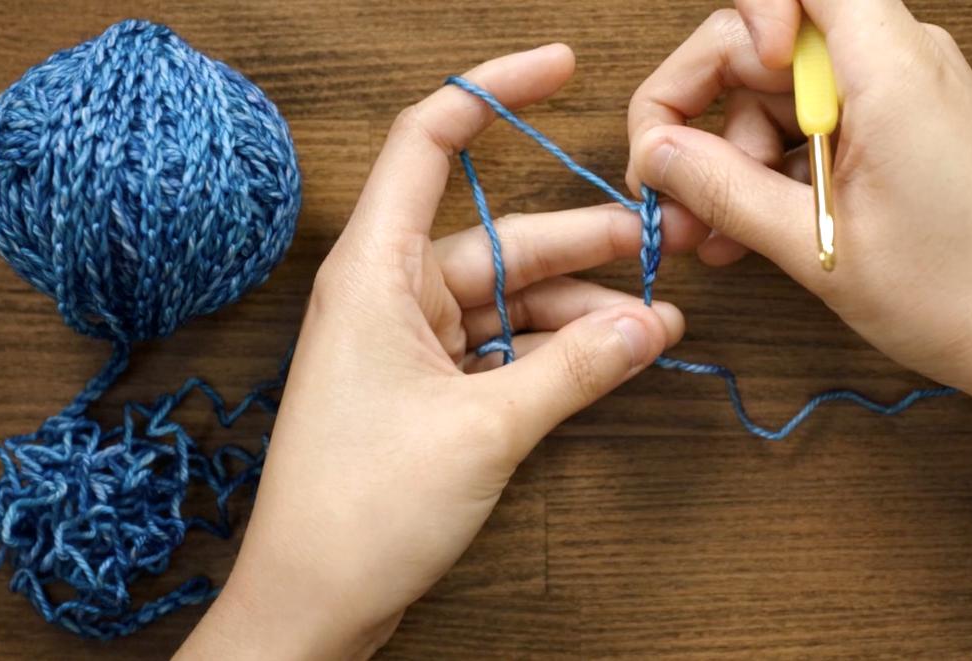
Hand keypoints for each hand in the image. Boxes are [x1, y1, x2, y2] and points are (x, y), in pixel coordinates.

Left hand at [174, 45, 707, 659]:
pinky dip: (553, 353)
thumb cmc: (366, 507)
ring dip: (578, 312)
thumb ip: (574, 370)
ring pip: (508, 300)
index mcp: (376, 272)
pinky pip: (500, 348)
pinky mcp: (424, 390)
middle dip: (580, 246)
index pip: (429, 142)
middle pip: (499, 239)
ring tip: (655, 324)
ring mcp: (407, 344)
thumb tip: (651, 325)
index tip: (559, 68)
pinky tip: (610, 360)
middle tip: (659, 248)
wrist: (313, 603)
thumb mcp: (486, 429)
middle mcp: (389, 294)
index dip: (493, 92)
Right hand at [626, 1, 971, 434]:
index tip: (707, 100)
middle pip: (765, 43)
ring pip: (778, 97)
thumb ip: (723, 188)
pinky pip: (810, 132)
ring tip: (708, 237)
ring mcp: (897, 99)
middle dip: (704, 116)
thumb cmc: (961, 294)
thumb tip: (652, 154)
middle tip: (669, 192)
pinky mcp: (896, 135)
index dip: (738, 23)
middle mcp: (896, 62)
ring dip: (730, 162)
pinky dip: (769, 177)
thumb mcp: (816, 244)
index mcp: (889, 65)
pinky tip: (742, 235)